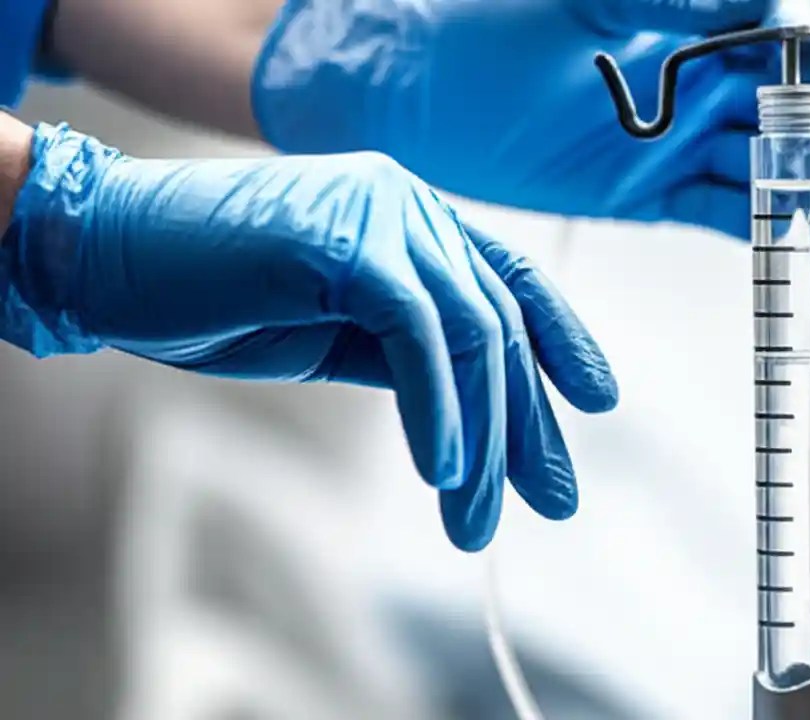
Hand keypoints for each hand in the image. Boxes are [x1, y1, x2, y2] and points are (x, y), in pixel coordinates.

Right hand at [0, 123, 617, 550]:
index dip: (560, 339)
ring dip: (483, 437)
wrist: (109, 255)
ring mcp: (382, 213)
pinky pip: (417, 332)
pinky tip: (446, 468)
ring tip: (477, 520)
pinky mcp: (345, 239)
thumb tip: (479, 412)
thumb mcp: (336, 333)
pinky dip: (437, 405)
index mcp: (413, 218)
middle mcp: (411, 204)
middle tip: (547, 500)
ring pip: (470, 332)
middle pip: (498, 321)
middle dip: (525, 421)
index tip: (594, 400)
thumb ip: (407, 352)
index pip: (508, 280)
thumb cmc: (217, 293)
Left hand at [252, 0, 809, 238]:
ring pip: (764, 158)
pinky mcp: (651, 192)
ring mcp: (674, 139)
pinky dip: (755, 215)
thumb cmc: (483, 27)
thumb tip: (749, 1)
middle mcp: (690, 79)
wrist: (420, 96)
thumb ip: (667, 0)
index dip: (800, 43)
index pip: (774, 27)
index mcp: (681, 20)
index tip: (803, 55)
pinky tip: (774, 217)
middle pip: (787, 98)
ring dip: (793, 170)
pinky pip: (721, 208)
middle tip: (805, 133)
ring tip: (798, 182)